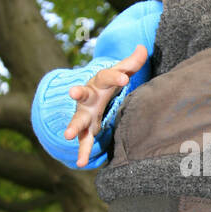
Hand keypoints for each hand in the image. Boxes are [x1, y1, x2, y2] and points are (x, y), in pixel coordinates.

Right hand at [64, 44, 148, 167]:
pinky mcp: (85, 129)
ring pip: (78, 120)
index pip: (106, 76)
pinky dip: (82, 152)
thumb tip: (143, 48)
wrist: (92, 96)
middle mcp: (88, 97)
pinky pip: (83, 141)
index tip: (125, 79)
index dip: (115, 76)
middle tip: (72, 92)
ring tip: (67, 135)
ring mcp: (84, 114)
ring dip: (73, 126)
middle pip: (82, 94)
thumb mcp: (120, 72)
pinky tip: (81, 164)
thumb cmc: (109, 83)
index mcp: (98, 82)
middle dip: (77, 92)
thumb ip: (132, 63)